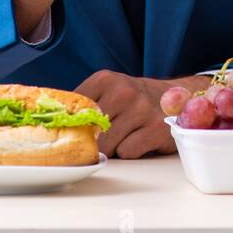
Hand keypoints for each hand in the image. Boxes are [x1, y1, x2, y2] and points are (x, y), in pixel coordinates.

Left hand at [76, 70, 212, 158]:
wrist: (178, 96)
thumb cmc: (134, 100)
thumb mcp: (109, 91)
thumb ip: (84, 104)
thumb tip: (54, 125)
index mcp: (105, 80)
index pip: (73, 110)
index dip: (72, 126)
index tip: (74, 132)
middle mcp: (124, 91)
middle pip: (90, 132)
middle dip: (93, 142)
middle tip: (102, 138)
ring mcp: (142, 110)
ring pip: (107, 145)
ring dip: (111, 148)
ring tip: (123, 137)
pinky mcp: (157, 129)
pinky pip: (127, 152)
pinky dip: (130, 151)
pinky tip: (139, 140)